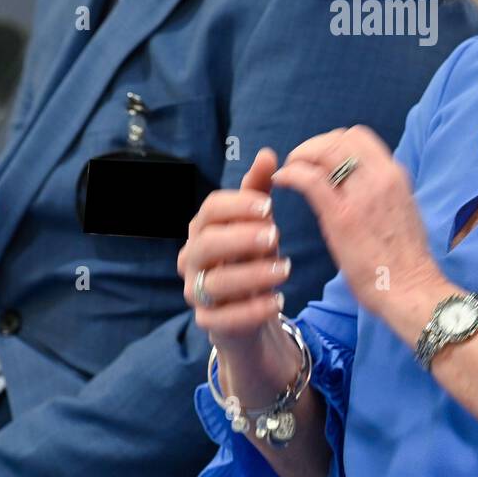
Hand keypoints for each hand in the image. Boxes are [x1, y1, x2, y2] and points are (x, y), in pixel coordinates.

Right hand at [177, 147, 288, 357]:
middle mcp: (193, 259)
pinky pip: (223, 319)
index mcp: (204, 228)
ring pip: (215, 283)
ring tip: (284, 269)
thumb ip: (259, 191)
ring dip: (251, 275)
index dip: (238, 206)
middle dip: (240, 238)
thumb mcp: (256, 223)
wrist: (249, 310)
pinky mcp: (208, 322)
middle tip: (275, 235)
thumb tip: (267, 154)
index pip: (211, 210)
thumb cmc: (250, 257)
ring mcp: (196, 292)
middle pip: (206, 244)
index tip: (269, 207)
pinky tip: (278, 301)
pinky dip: (252, 310)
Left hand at [271, 125, 445, 318]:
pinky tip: (282, 181)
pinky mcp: (342, 216)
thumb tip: (361, 187)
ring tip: (289, 170)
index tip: (320, 157)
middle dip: (314, 145)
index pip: (359, 136)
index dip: (333, 141)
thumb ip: (382, 193)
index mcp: (395, 176)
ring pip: (324, 152)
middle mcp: (381, 177)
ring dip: (301, 155)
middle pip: (339, 138)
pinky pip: (310, 179)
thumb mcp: (402, 211)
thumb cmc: (405, 260)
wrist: (411, 288)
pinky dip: (291, 174)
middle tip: (299, 161)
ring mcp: (362, 195)